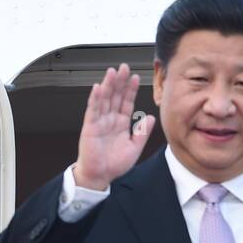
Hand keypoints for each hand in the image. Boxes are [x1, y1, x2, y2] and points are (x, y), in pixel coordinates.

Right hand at [74, 63, 155, 189]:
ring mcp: (100, 121)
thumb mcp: (134, 147)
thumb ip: (142, 132)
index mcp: (121, 123)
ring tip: (112, 72)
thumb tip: (151, 118)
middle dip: (119, 81)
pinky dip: (95, 99)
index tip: (135, 77)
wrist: (100, 175)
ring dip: (108, 85)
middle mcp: (110, 119)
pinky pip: (93, 110)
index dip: (130, 90)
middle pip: (115, 96)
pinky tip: (98, 88)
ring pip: (104, 99)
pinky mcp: (90, 126)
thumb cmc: (114, 164)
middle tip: (124, 67)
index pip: (126, 102)